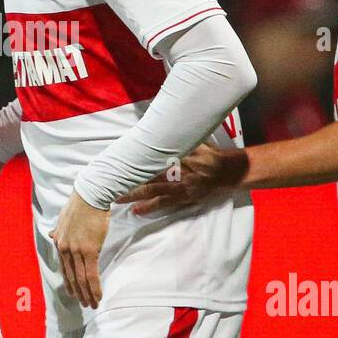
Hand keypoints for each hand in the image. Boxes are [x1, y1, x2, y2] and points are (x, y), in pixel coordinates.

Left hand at [49, 191, 108, 309]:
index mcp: (59, 242)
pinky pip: (91, 274)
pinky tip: (98, 296)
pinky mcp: (89, 250)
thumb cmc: (80, 204)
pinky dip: (94, 288)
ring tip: (92, 304)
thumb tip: (52, 234)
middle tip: (84, 304)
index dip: (69, 282)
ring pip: (81, 279)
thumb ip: (59, 230)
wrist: (90, 196)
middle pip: (72, 276)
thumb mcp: (63, 218)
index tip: (73, 293)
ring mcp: (76, 251)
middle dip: (78, 293)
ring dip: (87, 294)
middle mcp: (65, 248)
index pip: (64, 267)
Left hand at [115, 144, 244, 215]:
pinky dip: (149, 208)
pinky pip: (163, 204)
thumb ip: (178, 138)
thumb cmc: (208, 153)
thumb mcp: (195, 141)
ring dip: (133, 195)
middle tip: (110, 183)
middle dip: (128, 180)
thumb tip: (161, 126)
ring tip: (117, 199)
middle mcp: (174, 172)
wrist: (227, 171)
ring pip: (151, 191)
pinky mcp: (182, 198)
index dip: (134, 162)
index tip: (119, 163)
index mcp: (176, 157)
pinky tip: (136, 211)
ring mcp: (178, 187)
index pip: (150, 159)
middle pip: (146, 176)